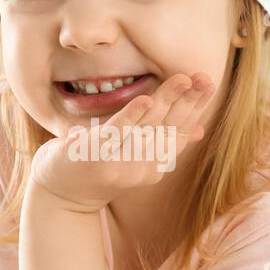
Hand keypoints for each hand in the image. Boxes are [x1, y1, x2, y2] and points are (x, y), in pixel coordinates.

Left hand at [29, 72, 214, 212]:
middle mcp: (143, 167)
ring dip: (167, 101)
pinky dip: (131, 116)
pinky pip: (117, 132)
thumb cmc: (102, 163)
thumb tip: (200, 130)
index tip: (207, 82)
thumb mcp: (137, 153)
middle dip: (189, 102)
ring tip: (182, 79)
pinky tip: (145, 99)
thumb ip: (166, 140)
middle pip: (170, 127)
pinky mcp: (98, 155)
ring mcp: (121, 163)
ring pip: (149, 125)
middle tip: (205, 78)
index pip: (181, 131)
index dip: (196, 107)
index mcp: (156, 164)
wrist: (62, 192)